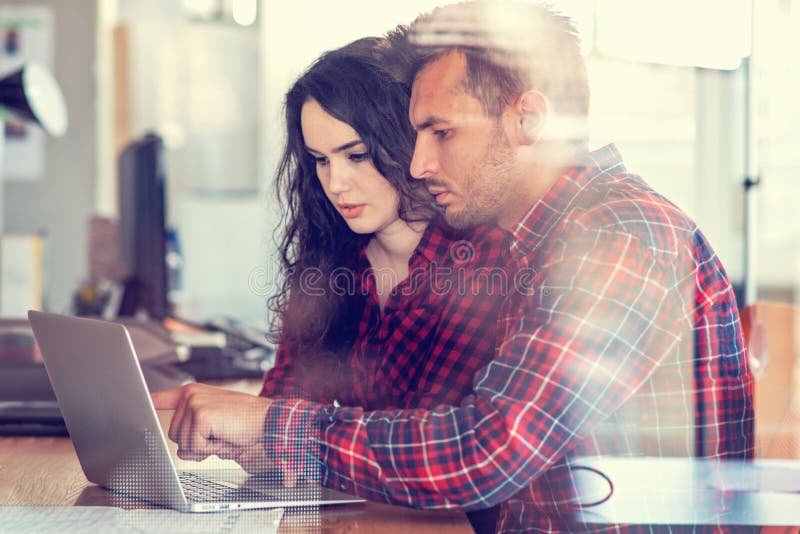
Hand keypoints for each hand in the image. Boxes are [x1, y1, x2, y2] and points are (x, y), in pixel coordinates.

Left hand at [151, 384, 271, 462]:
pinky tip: (223, 435)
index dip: (153, 401)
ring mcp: (195, 403)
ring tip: (223, 433)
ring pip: (182, 442)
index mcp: (196, 394)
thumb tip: (183, 451)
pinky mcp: (200, 415)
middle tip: (218, 434)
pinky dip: (209, 448)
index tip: (143, 401)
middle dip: (195, 443)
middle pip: (174, 434)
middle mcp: (191, 395)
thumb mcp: (216, 430)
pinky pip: (194, 445)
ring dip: (204, 446)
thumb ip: (195, 437)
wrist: (268, 421)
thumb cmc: (247, 425)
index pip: (166, 397)